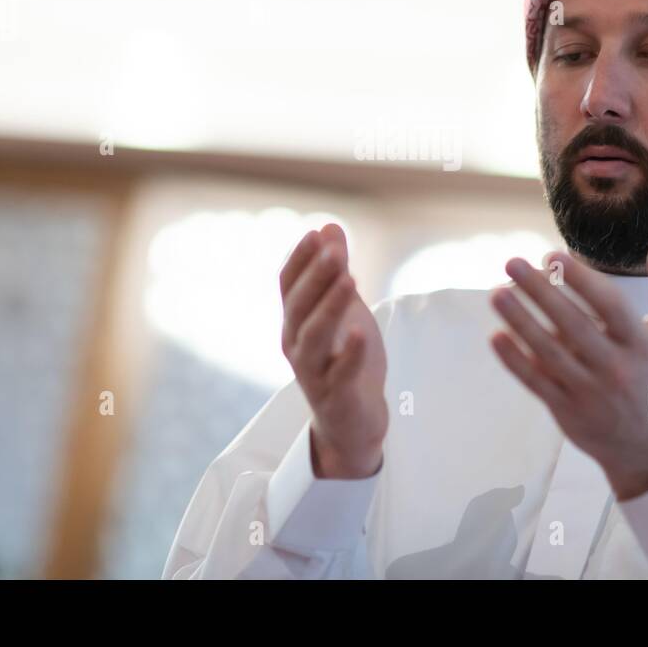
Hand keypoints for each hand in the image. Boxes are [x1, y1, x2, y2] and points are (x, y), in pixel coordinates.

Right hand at [280, 223, 386, 478]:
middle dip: (315, 276)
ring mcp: (313, 373)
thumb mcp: (344, 309)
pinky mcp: (336, 396)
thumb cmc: (346, 359)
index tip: (315, 234)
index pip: (287, 286)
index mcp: (295, 322)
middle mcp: (296, 345)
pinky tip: (360, 331)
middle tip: (333, 251)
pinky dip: (349, 352)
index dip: (300, 260)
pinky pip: (340, 373)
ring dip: (330, 307)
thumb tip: (329, 226)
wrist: (354, 420)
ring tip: (349, 280)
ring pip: (314, 337)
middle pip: (298, 307)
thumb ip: (335, 270)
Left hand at [488, 233, 647, 500]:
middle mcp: (615, 368)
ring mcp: (589, 391)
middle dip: (539, 291)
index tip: (551, 255)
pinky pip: (536, 382)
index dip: (579, 279)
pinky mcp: (567, 410)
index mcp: (641, 344)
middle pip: (572, 325)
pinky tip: (495, 335)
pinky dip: (514, 361)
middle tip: (511, 263)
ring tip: (496, 293)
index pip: (609, 306)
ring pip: (549, 353)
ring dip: (519, 321)